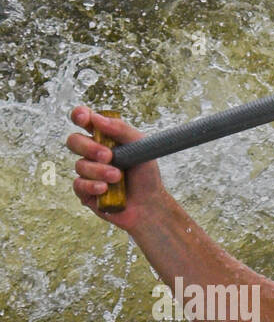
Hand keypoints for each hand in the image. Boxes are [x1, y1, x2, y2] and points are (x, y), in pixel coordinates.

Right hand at [66, 106, 167, 230]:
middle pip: (74, 141)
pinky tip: (105, 189)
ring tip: (118, 178)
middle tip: (109, 156)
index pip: (84, 121)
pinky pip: (78, 184)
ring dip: (100, 171)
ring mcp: (88, 173)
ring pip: (80, 165)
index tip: (84, 118)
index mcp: (104, 138)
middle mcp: (92, 154)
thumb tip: (97, 118)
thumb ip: (122, 129)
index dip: (79, 116)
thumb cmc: (146, 176)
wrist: (151, 206)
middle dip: (89, 148)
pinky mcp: (85, 192)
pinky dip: (92, 185)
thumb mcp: (141, 147)